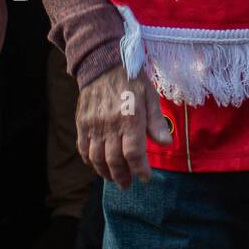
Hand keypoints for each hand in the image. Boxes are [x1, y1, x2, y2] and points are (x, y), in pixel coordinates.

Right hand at [76, 64, 172, 188]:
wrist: (103, 64)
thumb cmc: (132, 80)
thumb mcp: (150, 96)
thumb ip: (156, 121)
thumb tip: (166, 143)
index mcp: (130, 118)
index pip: (134, 153)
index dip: (140, 169)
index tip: (146, 177)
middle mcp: (110, 125)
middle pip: (114, 160)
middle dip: (123, 176)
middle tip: (128, 184)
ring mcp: (93, 125)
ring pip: (96, 158)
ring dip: (105, 172)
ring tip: (114, 178)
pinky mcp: (82, 123)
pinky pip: (83, 148)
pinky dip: (89, 161)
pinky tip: (97, 165)